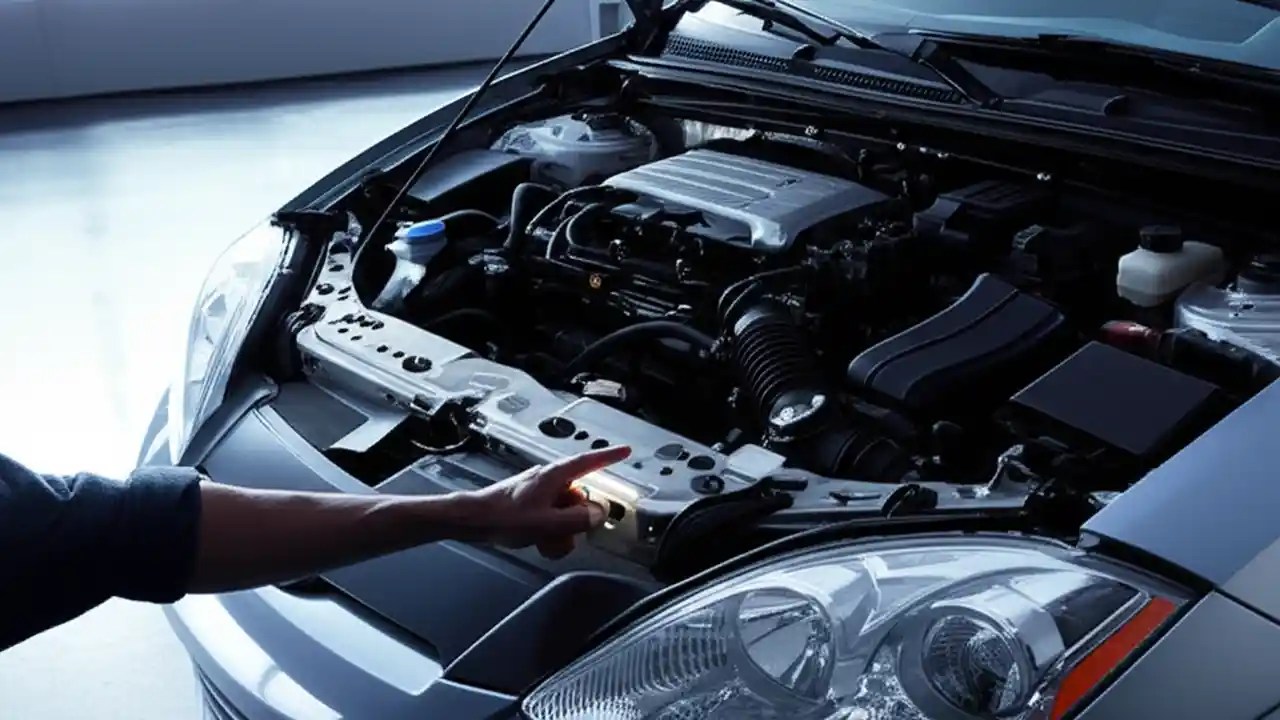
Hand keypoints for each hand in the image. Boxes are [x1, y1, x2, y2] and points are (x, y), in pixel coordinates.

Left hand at [460, 445, 630, 558]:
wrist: (473, 520)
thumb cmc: (504, 517)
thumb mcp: (546, 523)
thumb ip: (576, 519)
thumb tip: (599, 513)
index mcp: (554, 476)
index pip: (588, 462)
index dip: (609, 456)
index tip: (626, 451)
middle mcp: (550, 481)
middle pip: (580, 497)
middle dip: (578, 519)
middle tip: (564, 534)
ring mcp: (540, 492)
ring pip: (567, 511)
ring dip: (563, 530)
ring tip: (546, 542)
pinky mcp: (532, 504)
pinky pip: (553, 517)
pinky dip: (551, 531)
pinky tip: (539, 542)